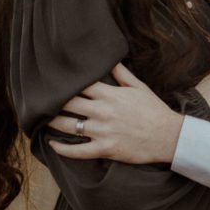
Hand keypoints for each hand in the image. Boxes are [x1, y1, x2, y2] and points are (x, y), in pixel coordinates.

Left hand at [47, 63, 183, 164]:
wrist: (169, 136)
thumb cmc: (154, 110)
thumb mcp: (139, 87)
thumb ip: (121, 73)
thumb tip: (109, 59)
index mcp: (110, 95)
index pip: (80, 85)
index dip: (65, 82)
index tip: (52, 81)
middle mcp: (103, 112)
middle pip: (69, 103)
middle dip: (53, 101)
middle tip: (40, 100)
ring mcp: (103, 131)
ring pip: (69, 126)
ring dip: (52, 122)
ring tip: (41, 119)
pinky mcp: (105, 149)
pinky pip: (79, 151)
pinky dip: (63, 149)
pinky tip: (53, 145)